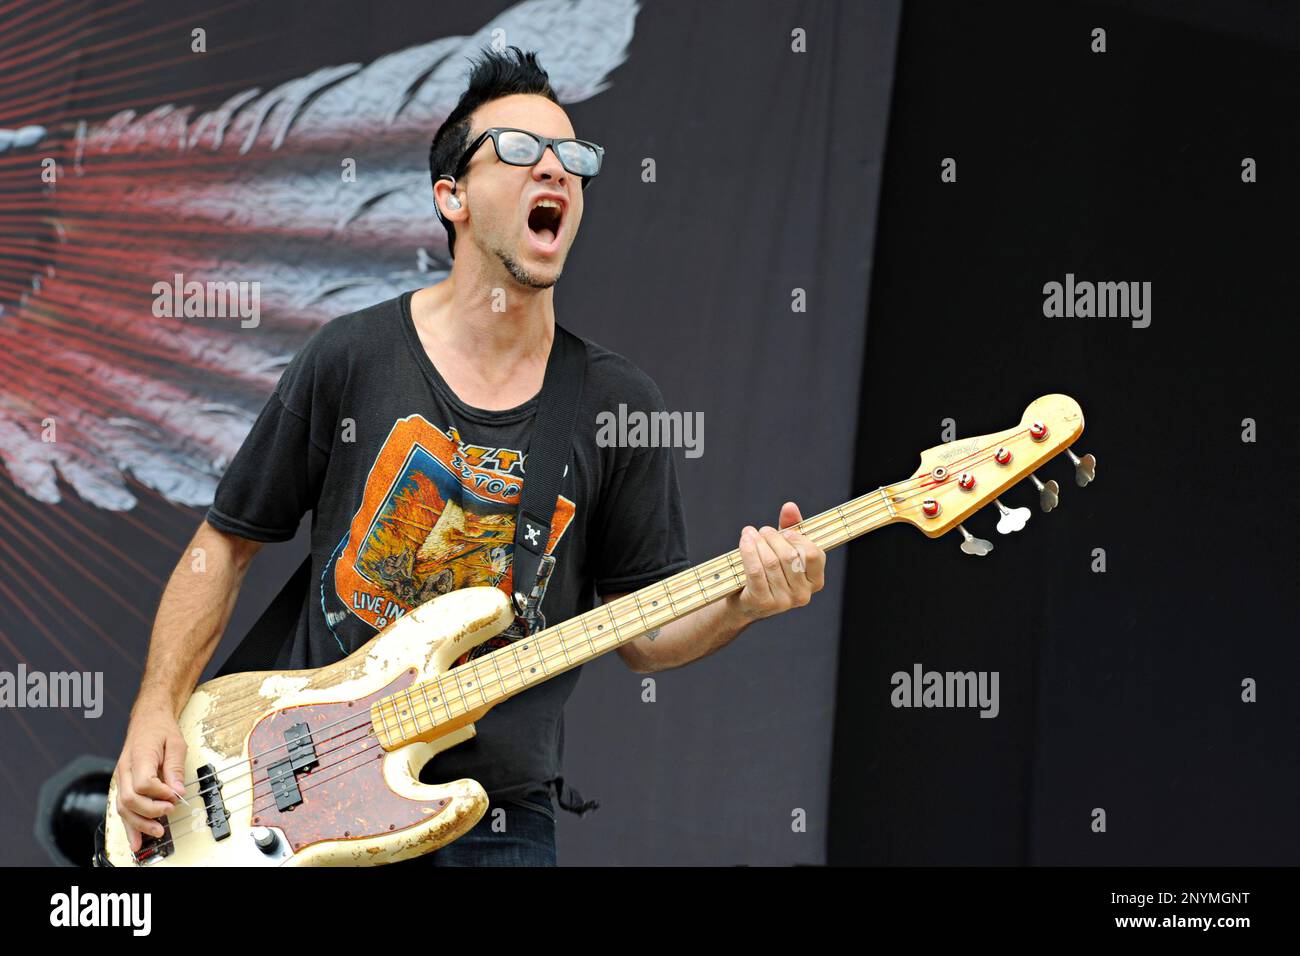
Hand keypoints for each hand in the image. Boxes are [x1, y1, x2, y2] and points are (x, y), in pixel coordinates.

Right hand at [114, 703, 187, 852]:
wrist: (148, 719)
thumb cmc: (161, 729)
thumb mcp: (176, 743)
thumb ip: (176, 768)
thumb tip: (178, 791)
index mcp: (139, 756)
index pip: (142, 783)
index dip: (159, 793)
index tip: (174, 795)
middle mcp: (125, 769)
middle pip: (130, 799)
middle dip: (150, 811)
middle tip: (170, 811)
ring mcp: (121, 778)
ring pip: (123, 807)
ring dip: (139, 823)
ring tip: (157, 832)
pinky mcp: (123, 785)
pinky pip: (122, 808)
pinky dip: (130, 825)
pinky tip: (137, 839)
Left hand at [728, 501, 826, 623]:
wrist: (746, 602)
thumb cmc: (770, 571)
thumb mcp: (783, 549)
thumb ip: (791, 527)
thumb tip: (790, 507)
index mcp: (815, 581)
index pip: (815, 555)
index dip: (798, 539)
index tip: (784, 532)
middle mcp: (803, 595)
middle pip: (790, 556)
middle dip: (773, 538)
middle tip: (762, 530)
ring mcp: (784, 602)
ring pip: (771, 562)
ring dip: (758, 542)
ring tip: (749, 533)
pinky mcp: (763, 603)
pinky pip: (756, 571)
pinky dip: (748, 552)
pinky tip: (744, 541)